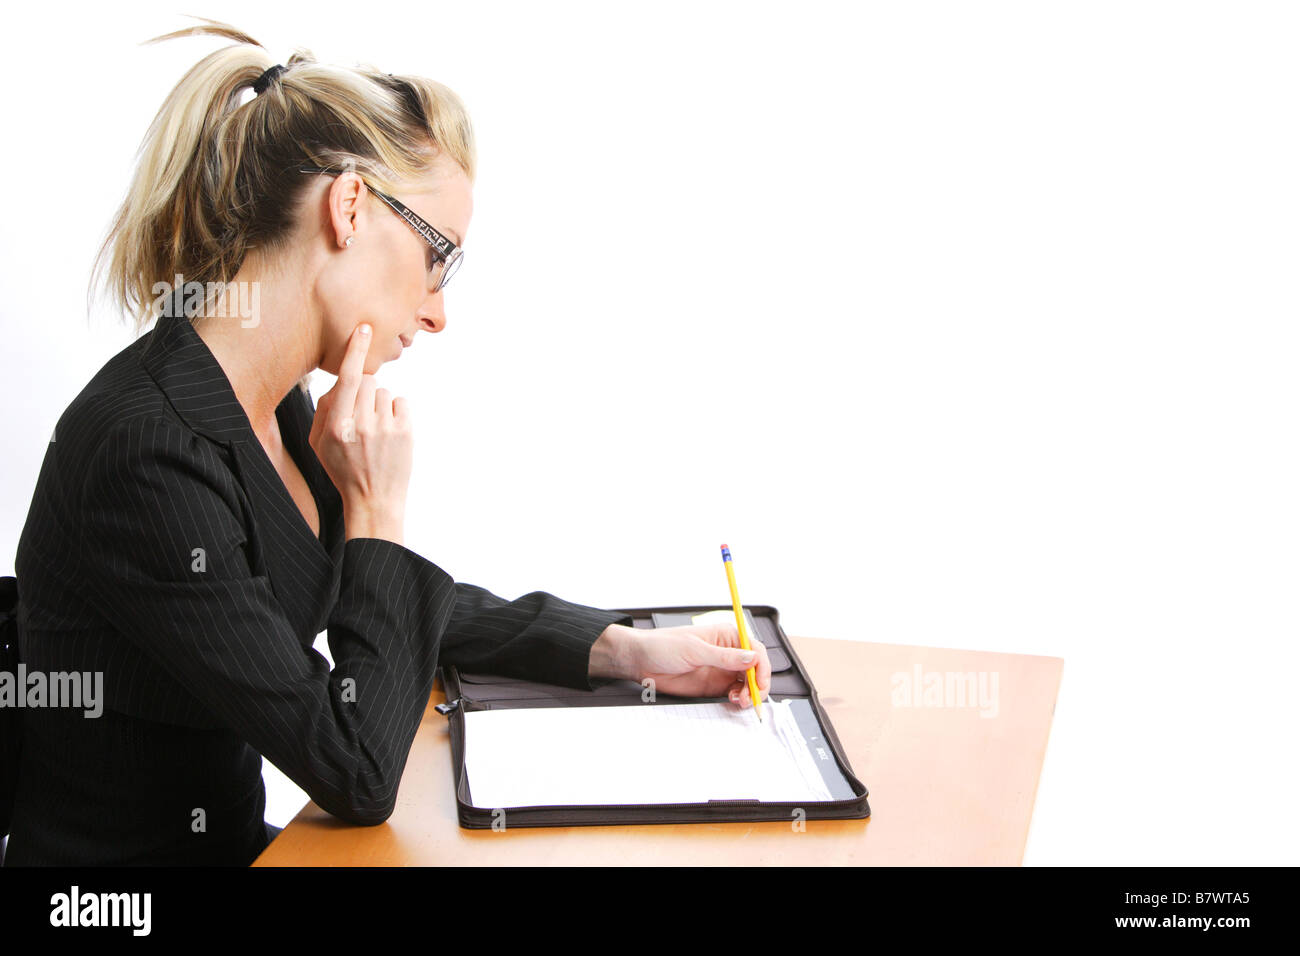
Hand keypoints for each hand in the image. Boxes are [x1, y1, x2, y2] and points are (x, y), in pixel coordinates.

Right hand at [309, 323, 412, 541]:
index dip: (356, 351)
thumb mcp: (318, 443)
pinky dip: (395, 412)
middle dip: (363, 392)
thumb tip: (340, 381)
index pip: (347, 379)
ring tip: (375, 431)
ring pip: (384, 392)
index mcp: (336, 426)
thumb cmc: (343, 469)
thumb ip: (324, 409)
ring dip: (379, 404)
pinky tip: (389, 432)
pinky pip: (400, 402)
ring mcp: (386, 428)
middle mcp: (361, 425)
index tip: (364, 329)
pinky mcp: (406, 432)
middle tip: (361, 417)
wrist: (374, 500)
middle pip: (367, 381)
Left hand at [626, 623, 771, 709]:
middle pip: (755, 669)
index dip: (762, 667)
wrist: (641, 661)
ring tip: (739, 701)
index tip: (759, 681)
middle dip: (757, 684)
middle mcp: (728, 653)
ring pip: (747, 683)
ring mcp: (721, 670)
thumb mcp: (695, 650)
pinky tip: (732, 701)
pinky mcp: (714, 686)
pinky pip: (734, 693)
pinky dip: (738, 699)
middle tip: (749, 697)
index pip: (755, 650)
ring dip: (748, 693)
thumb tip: (751, 658)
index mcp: (727, 636)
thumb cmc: (663, 646)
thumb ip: (724, 657)